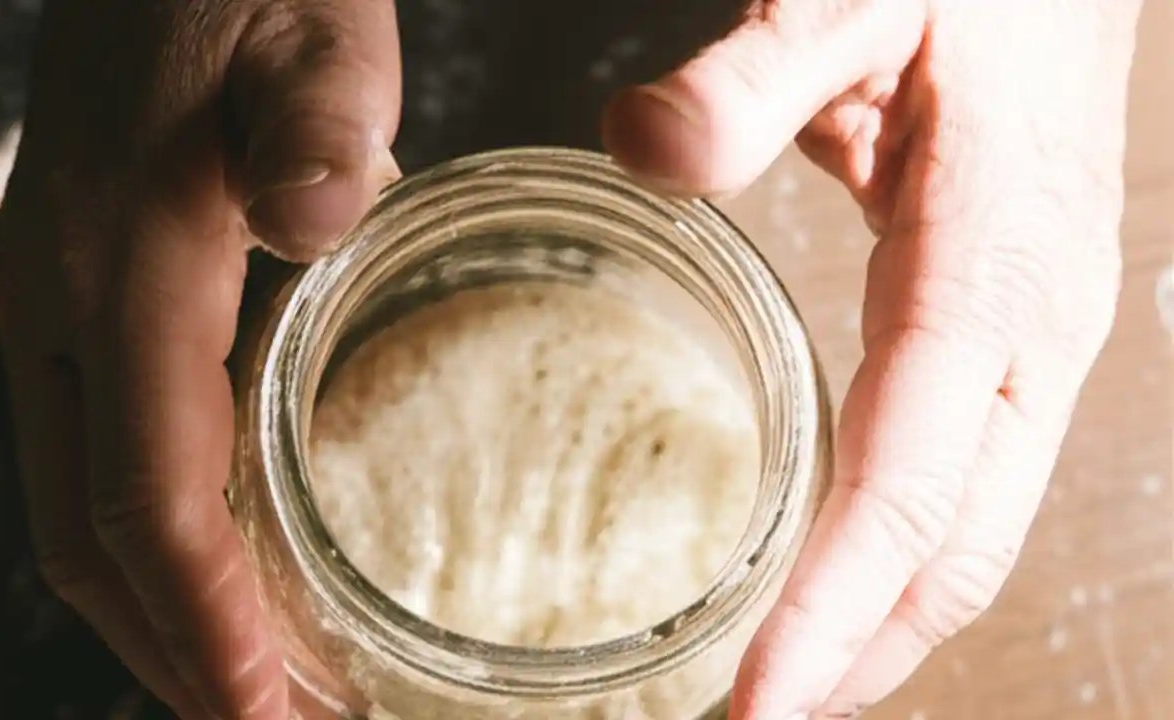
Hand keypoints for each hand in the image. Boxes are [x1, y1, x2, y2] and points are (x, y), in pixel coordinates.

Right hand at [0, 2, 399, 716]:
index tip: (265, 712)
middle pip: (95, 534)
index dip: (204, 620)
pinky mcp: (85, 292)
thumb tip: (315, 220)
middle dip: (177, 651)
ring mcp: (60, 301)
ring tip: (249, 684)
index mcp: (119, 265)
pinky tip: (221, 567)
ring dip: (161, 610)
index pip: (150, 493)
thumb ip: (313, 129)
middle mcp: (61, 302)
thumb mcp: (312, 44)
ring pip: (86, 504)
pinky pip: (106, 450)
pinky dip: (157, 539)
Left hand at [603, 0, 1139, 715]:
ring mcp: (1030, 348)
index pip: (910, 484)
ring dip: (881, 624)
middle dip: (860, 654)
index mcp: (993, 275)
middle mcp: (1030, 339)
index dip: (834, 605)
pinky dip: (896, 555)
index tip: (759, 703)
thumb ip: (750, 79)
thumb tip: (644, 149)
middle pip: (955, 546)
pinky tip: (833, 577)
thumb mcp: (852, 4)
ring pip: (968, 530)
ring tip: (787, 689)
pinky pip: (960, 480)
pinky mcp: (1006, 340)